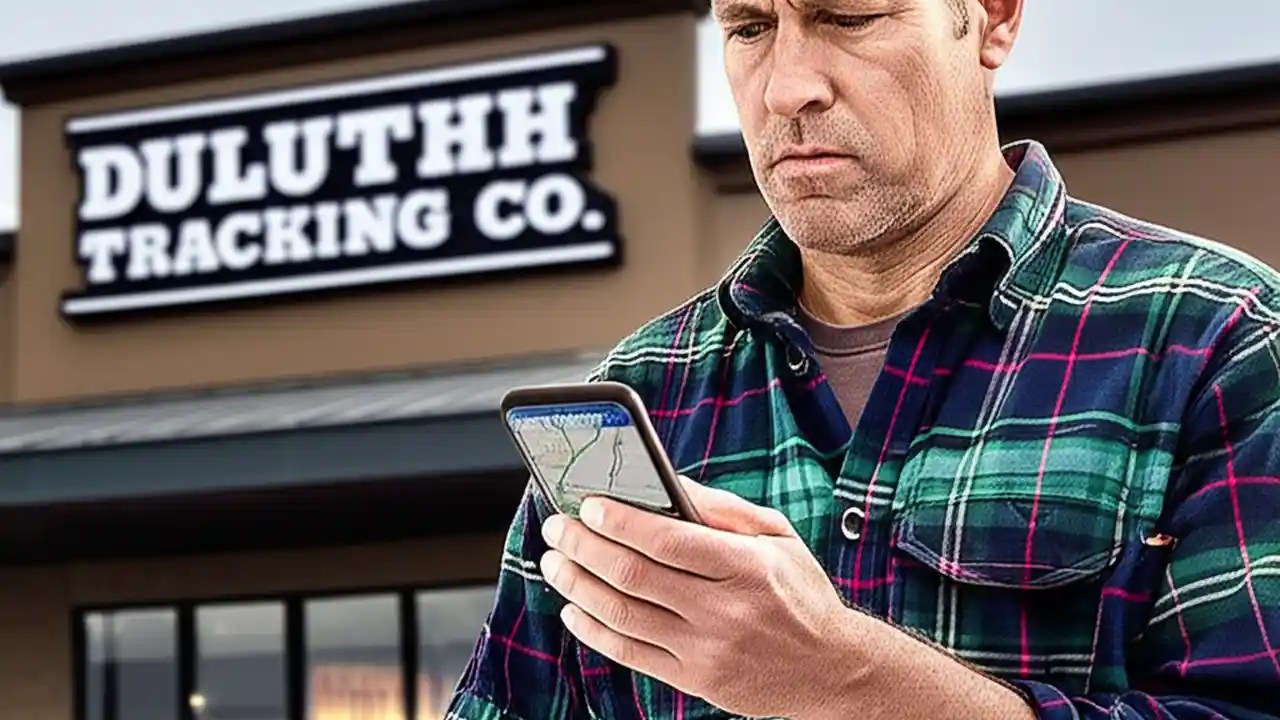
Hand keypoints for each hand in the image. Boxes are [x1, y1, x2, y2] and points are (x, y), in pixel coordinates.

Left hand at [538, 476, 863, 718]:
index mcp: (746, 568)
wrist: (833, 671)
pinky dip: (594, 630)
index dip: (621, 521)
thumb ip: (723, 508)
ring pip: (623, 615)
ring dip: (578, 585)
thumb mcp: (777, 537)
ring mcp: (706, 651)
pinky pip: (630, 654)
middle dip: (585, 546)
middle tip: (558, 528)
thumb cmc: (801, 595)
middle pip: (635, 575)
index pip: (670, 540)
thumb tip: (669, 482)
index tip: (589, 504)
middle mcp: (724, 612)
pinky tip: (574, 608)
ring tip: (554, 563)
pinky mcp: (695, 681)